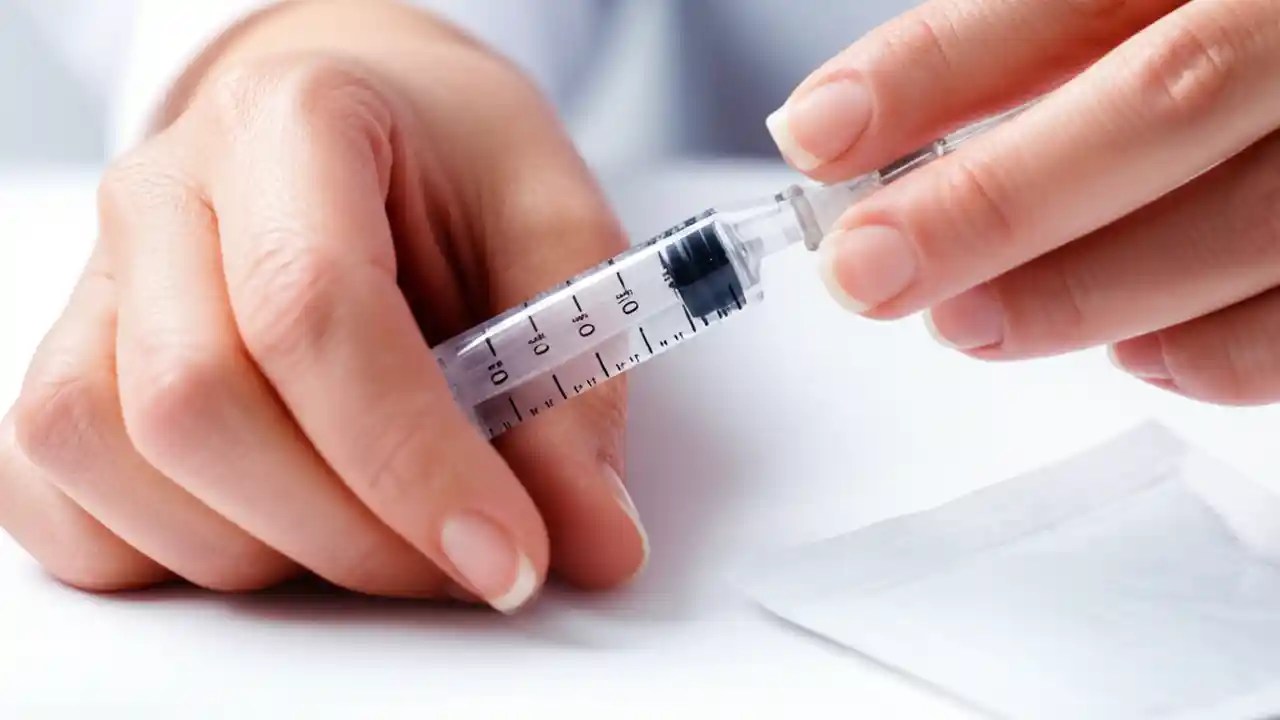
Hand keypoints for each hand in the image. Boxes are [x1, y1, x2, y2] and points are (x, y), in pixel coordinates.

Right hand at [0, 2, 645, 609]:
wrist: (358, 113)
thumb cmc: (456, 164)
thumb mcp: (555, 235)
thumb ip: (574, 388)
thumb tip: (592, 544)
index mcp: (293, 120)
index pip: (312, 310)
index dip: (411, 463)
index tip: (507, 557)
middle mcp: (165, 192)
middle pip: (195, 402)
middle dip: (349, 530)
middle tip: (463, 560)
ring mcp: (97, 278)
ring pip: (105, 458)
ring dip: (263, 550)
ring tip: (380, 533)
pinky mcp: (70, 359)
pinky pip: (56, 493)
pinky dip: (162, 555)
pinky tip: (277, 533)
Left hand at [768, 0, 1279, 404]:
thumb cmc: (1229, 38)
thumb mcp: (1135, 6)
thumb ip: (1028, 46)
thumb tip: (851, 130)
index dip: (933, 66)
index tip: (817, 134)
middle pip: (1164, 102)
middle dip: (993, 203)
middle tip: (866, 270)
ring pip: (1242, 225)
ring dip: (1076, 293)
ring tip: (963, 322)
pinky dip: (1200, 353)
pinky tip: (1130, 346)